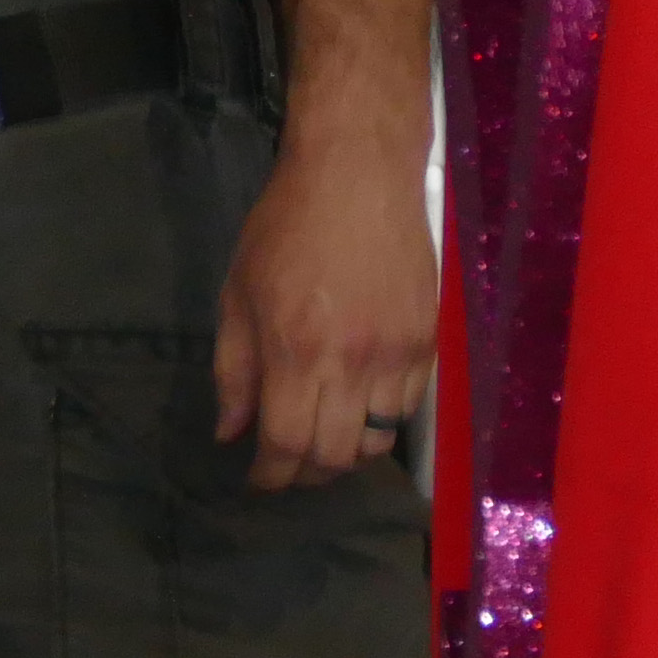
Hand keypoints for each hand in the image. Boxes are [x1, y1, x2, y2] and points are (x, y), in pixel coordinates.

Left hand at [214, 131, 436, 491]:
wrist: (357, 176)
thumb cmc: (285, 228)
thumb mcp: (237, 294)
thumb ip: (233, 370)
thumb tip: (230, 432)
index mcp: (294, 351)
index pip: (285, 443)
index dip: (271, 475)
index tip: (259, 480)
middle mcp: (350, 362)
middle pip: (335, 456)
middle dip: (306, 474)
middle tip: (288, 466)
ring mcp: (395, 354)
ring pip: (376, 440)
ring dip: (346, 452)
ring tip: (323, 439)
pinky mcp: (427, 342)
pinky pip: (406, 407)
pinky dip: (379, 420)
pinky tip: (357, 404)